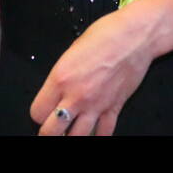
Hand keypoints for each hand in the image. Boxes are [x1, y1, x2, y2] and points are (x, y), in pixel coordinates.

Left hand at [29, 2, 156, 135]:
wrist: (135, 36)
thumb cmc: (106, 34)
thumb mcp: (72, 50)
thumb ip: (63, 74)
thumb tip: (58, 90)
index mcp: (60, 78)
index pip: (37, 112)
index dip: (38, 113)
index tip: (42, 111)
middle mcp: (76, 96)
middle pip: (51, 131)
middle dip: (49, 131)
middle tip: (52, 128)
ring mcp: (96, 105)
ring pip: (76, 138)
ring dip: (71, 136)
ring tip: (70, 132)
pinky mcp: (114, 108)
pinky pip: (103, 133)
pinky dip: (97, 135)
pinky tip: (93, 132)